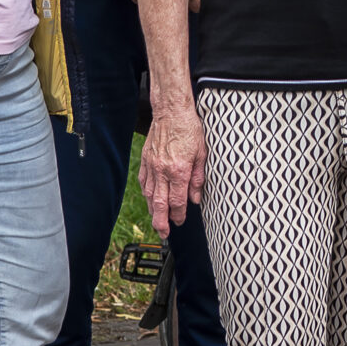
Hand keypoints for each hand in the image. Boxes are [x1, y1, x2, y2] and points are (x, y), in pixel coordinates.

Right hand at [140, 102, 206, 237]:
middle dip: (161, 222)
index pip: (177, 201)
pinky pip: (144, 183)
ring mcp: (152, 166)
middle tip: (163, 234)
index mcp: (179, 170)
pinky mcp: (146, 161)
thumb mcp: (202, 154)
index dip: (179, 215)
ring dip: (153, 211)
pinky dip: (146, 195)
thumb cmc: (189, 129)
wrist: (171, 112)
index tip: (181, 222)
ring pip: (149, 195)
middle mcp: (163, 171)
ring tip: (157, 222)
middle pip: (160, 204)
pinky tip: (150, 201)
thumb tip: (196, 198)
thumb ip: (198, 178)